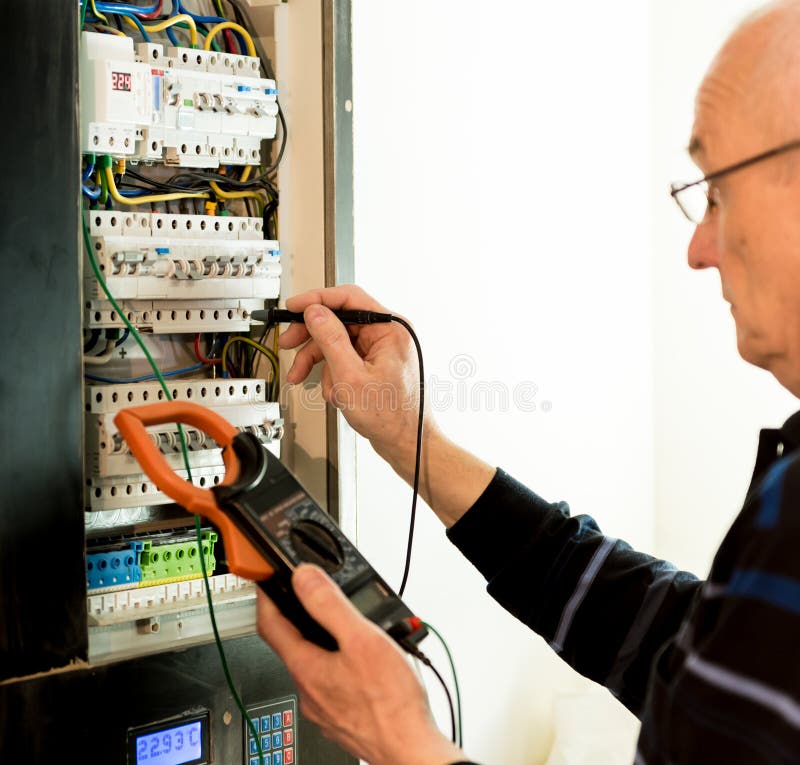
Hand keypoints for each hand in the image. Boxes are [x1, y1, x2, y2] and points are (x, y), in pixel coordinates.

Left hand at [257, 565, 464, 764]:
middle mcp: (308, 689)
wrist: (409, 750)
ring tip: (346, 625)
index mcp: (306, 667)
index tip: (266, 580)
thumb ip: (329, 604)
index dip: (265, 596)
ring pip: (314, 663)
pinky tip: (361, 662)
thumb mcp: (361, 639)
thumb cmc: (390, 703)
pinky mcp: (341, 716)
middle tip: (310, 594)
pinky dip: (338, 662)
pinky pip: (330, 681)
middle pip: (291, 643)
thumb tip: (303, 577)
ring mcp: (323, 706)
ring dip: (323, 640)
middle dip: (299, 616)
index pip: (269, 624)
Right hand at [278, 285, 434, 468]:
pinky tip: (334, 392)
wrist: (406, 444)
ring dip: (319, 362)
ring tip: (304, 379)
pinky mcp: (375, 364)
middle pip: (339, 321)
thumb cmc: (392, 417)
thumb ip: (330, 339)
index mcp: (391, 329)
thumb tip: (315, 312)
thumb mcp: (351, 376)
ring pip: (338, 343)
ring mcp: (382, 350)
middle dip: (311, 337)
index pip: (349, 298)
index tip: (293, 306)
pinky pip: (345, 359)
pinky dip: (333, 375)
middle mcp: (389, 334)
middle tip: (289, 343)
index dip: (317, 299)